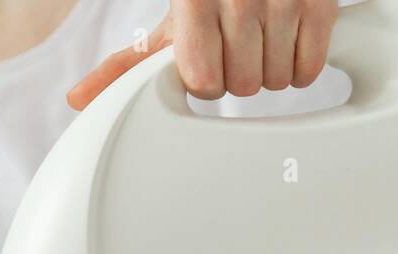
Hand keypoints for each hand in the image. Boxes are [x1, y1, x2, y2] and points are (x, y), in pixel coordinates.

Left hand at [68, 0, 339, 109]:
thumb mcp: (171, 23)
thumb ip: (126, 64)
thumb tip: (78, 100)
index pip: (204, 82)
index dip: (206, 77)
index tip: (208, 55)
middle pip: (242, 86)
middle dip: (239, 72)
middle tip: (236, 44)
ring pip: (276, 82)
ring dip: (269, 69)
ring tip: (260, 37)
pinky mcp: (318, 4)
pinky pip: (308, 70)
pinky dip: (299, 66)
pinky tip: (285, 38)